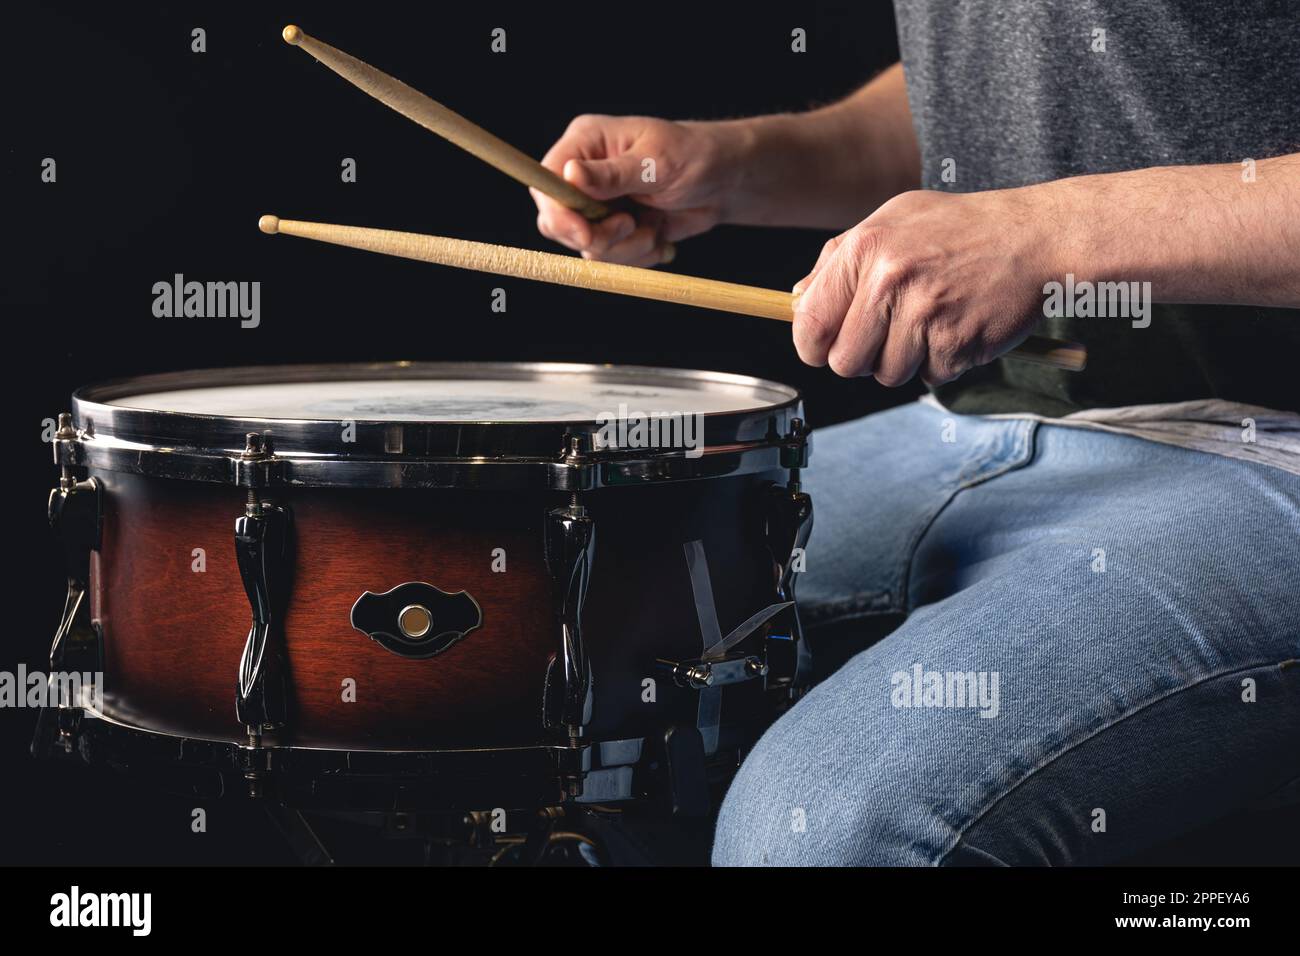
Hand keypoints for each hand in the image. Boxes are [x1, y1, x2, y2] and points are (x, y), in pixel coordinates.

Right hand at [532, 115, 743, 265]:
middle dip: (597, 236)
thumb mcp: (657, 162)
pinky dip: (637, 257)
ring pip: (586, 247)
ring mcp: (597, 205)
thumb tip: (570, 174)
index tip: (585, 233)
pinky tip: (659, 237)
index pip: (546, 182)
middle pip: (557, 222)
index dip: (558, 213)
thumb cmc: (696, 157)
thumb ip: (612, 174)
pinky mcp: (613, 230)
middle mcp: (584, 175)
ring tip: (654, 228)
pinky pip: (610, 259)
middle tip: (632, 225)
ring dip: (625, 248)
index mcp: (586, 143)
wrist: (725, 184)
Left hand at [791, 188, 1057, 385]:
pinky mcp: (956, 344)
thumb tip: (797, 301)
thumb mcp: (892, 221)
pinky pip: (929, 377)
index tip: (827, 344)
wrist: (1035, 236)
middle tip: (888, 334)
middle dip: (861, 358)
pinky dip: (941, 362)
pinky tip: (956, 327)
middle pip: (844, 363)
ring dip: (905, 360)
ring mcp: (925, 315)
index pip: (809, 323)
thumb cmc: (959, 228)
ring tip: (929, 322)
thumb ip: (839, 260)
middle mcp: (890, 281)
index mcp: (864, 248)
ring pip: (886, 375)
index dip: (813, 344)